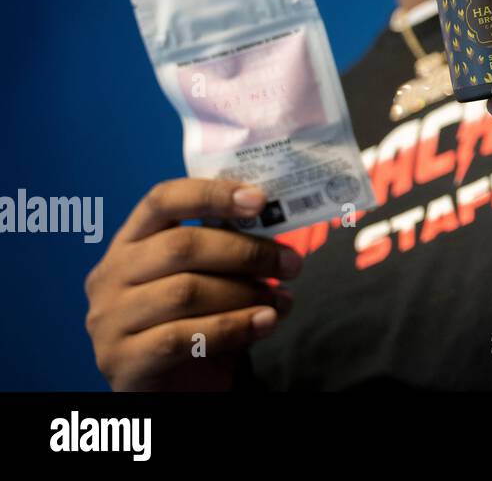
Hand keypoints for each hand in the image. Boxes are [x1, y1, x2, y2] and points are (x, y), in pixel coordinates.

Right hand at [84, 178, 302, 390]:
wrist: (170, 388)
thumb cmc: (191, 321)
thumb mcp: (205, 277)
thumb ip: (227, 250)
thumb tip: (281, 226)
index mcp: (130, 243)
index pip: (162, 200)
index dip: (212, 194)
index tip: (259, 200)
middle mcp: (110, 275)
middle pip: (181, 247)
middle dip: (246, 252)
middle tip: (290, 263)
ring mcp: (109, 320)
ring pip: (185, 292)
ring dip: (245, 292)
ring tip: (281, 299)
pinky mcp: (122, 360)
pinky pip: (183, 336)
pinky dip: (234, 327)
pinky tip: (265, 323)